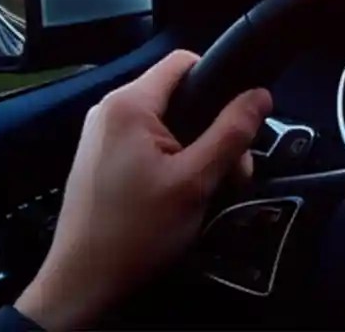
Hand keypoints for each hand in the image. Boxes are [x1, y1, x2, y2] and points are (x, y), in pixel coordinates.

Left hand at [15, 50, 272, 329]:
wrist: (83, 282)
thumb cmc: (136, 231)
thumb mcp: (195, 181)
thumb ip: (231, 133)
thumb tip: (260, 95)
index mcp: (129, 104)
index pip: (184, 61)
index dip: (219, 81)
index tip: (239, 121)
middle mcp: (109, 109)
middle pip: (178, 96)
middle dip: (213, 129)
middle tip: (232, 172)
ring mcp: (100, 134)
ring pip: (165, 122)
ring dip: (196, 149)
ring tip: (208, 188)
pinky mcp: (100, 158)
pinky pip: (146, 142)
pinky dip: (171, 160)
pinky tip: (181, 193)